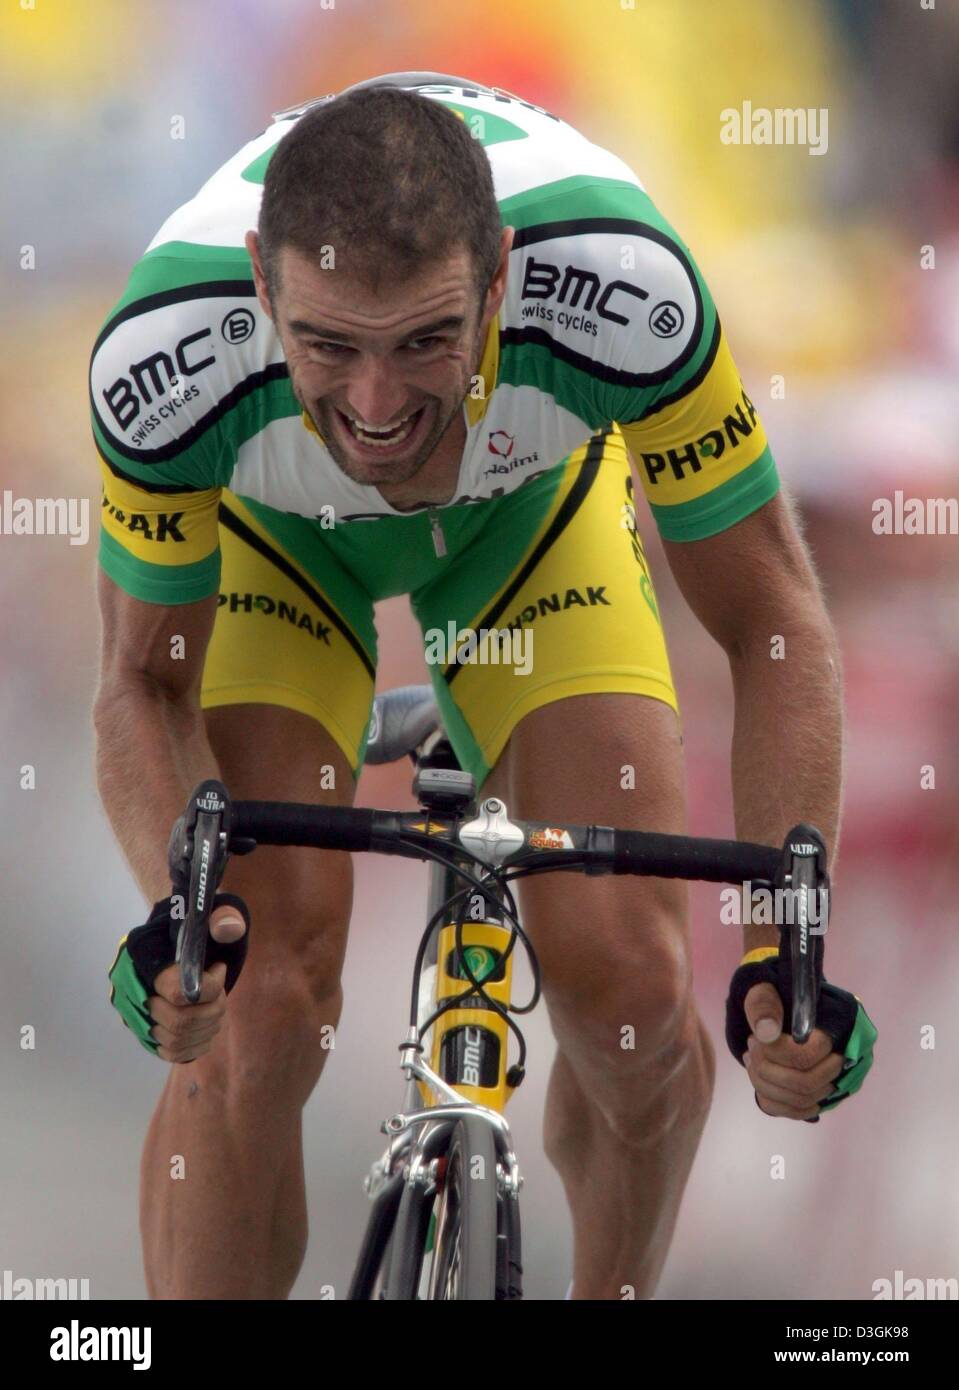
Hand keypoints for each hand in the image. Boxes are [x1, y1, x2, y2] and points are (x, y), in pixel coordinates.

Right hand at [109, 892, 249, 1060]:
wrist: (174, 935)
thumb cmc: (194, 923)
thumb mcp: (210, 912)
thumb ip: (222, 916)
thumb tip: (228, 929)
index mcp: (142, 954)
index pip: (177, 990)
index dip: (209, 987)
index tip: (218, 967)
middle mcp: (129, 987)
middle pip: (178, 1021)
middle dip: (211, 1010)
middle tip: (218, 992)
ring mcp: (133, 1012)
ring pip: (176, 1040)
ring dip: (207, 1027)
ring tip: (214, 1005)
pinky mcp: (143, 1029)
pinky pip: (170, 1052)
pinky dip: (196, 1045)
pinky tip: (207, 1026)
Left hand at [741, 980, 842, 1119]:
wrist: (779, 1003)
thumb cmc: (774, 993)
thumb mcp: (763, 988)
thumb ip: (764, 1004)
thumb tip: (766, 1033)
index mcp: (839, 1024)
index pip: (808, 1055)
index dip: (776, 1053)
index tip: (755, 1038)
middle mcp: (848, 1056)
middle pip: (806, 1084)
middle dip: (768, 1070)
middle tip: (750, 1049)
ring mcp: (838, 1078)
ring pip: (801, 1101)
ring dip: (766, 1084)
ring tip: (751, 1060)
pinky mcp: (823, 1093)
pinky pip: (797, 1111)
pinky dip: (771, 1099)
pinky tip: (759, 1078)